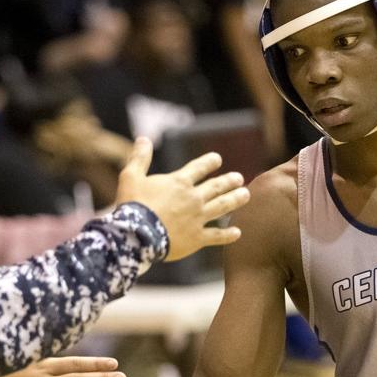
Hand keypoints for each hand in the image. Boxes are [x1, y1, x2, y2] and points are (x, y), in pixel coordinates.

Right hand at [115, 137, 249, 260]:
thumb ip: (140, 158)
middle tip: (239, 178)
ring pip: (222, 207)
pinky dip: (228, 235)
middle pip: (216, 187)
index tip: (218, 159)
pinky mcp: (197, 238)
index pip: (199, 168)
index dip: (209, 162)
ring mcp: (198, 218)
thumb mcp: (131, 176)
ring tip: (246, 195)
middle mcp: (193, 198)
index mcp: (179, 182)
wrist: (137, 235)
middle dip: (229, 181)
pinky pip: (217, 236)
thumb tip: (143, 138)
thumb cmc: (132, 205)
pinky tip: (238, 233)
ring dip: (235, 200)